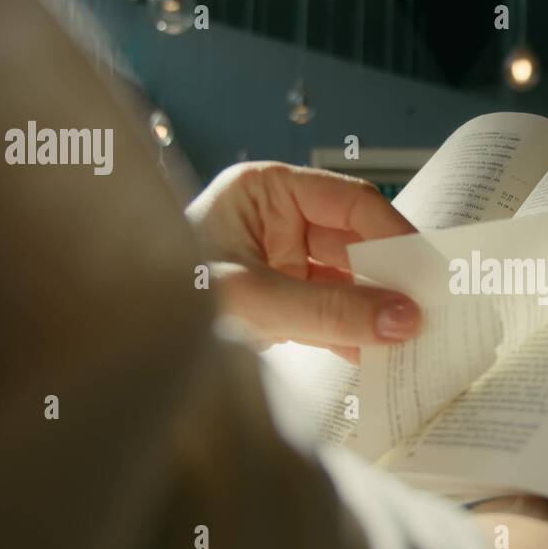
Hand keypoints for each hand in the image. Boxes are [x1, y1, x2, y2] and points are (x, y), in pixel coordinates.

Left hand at [186, 162, 421, 362]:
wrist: (116, 342)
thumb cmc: (166, 298)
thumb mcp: (256, 300)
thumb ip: (332, 312)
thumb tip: (406, 320)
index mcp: (267, 191)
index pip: (352, 202)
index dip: (396, 236)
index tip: (430, 273)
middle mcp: (276, 220)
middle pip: (354, 243)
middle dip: (389, 278)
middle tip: (431, 310)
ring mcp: (278, 262)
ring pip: (346, 281)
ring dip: (374, 311)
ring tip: (412, 340)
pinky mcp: (277, 302)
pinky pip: (328, 312)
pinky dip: (351, 334)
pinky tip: (375, 357)